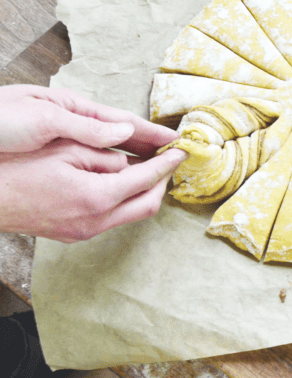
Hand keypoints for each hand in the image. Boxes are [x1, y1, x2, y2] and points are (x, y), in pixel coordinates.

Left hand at [0, 84, 176, 156]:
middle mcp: (71, 123)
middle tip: (174, 155)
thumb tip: (125, 132)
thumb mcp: (42, 118)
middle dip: (147, 144)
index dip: (150, 132)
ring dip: (132, 157)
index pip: (122, 122)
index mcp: (73, 108)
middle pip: (118, 135)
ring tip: (154, 166)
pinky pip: (89, 163)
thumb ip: (86, 126)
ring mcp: (60, 138)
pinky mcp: (49, 155)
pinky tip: (115, 177)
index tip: (175, 140)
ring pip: (106, 150)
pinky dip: (108, 169)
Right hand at [0, 141, 186, 241]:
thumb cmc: (18, 169)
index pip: (146, 180)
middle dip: (163, 182)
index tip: (181, 152)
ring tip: (148, 168)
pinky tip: (120, 182)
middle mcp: (95, 221)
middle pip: (147, 205)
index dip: (166, 164)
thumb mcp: (65, 149)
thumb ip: (104, 155)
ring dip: (144, 192)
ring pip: (130, 214)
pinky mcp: (74, 235)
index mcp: (96, 197)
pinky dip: (124, 200)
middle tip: (168, 161)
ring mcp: (84, 232)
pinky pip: (112, 218)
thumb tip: (128, 162)